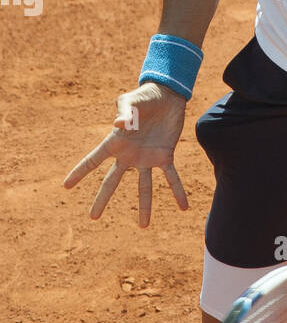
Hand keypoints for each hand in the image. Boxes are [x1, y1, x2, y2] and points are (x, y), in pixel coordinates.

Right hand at [63, 81, 188, 226]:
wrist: (166, 95)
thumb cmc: (143, 96)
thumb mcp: (129, 100)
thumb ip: (125, 111)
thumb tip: (120, 123)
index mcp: (115, 142)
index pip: (93, 161)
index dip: (79, 172)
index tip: (65, 186)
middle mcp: (128, 155)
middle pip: (112, 182)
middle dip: (102, 199)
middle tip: (93, 217)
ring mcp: (146, 158)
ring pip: (144, 188)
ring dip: (145, 207)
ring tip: (143, 226)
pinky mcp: (165, 156)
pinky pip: (171, 178)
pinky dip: (177, 191)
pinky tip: (184, 207)